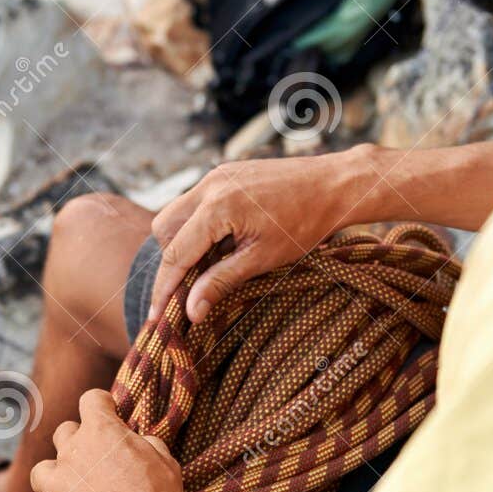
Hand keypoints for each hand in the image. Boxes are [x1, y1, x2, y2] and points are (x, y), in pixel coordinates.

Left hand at [6, 390, 195, 491]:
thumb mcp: (165, 462)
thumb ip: (147, 446)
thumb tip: (140, 444)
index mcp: (101, 431)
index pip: (91, 400)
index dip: (101, 404)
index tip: (109, 411)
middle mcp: (72, 453)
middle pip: (63, 433)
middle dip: (77, 441)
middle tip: (96, 457)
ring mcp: (57, 488)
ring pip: (40, 471)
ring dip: (51, 477)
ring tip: (65, 488)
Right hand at [148, 151, 375, 323]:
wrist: (335, 184)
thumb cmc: (306, 223)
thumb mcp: (263, 259)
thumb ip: (221, 282)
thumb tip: (191, 311)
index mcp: (217, 207)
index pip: (175, 254)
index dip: (163, 289)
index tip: (157, 317)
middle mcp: (209, 186)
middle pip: (165, 229)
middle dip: (171, 260)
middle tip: (190, 287)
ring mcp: (216, 176)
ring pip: (178, 213)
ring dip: (185, 242)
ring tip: (212, 265)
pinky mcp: (226, 174)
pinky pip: (197, 203)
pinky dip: (200, 226)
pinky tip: (225, 243)